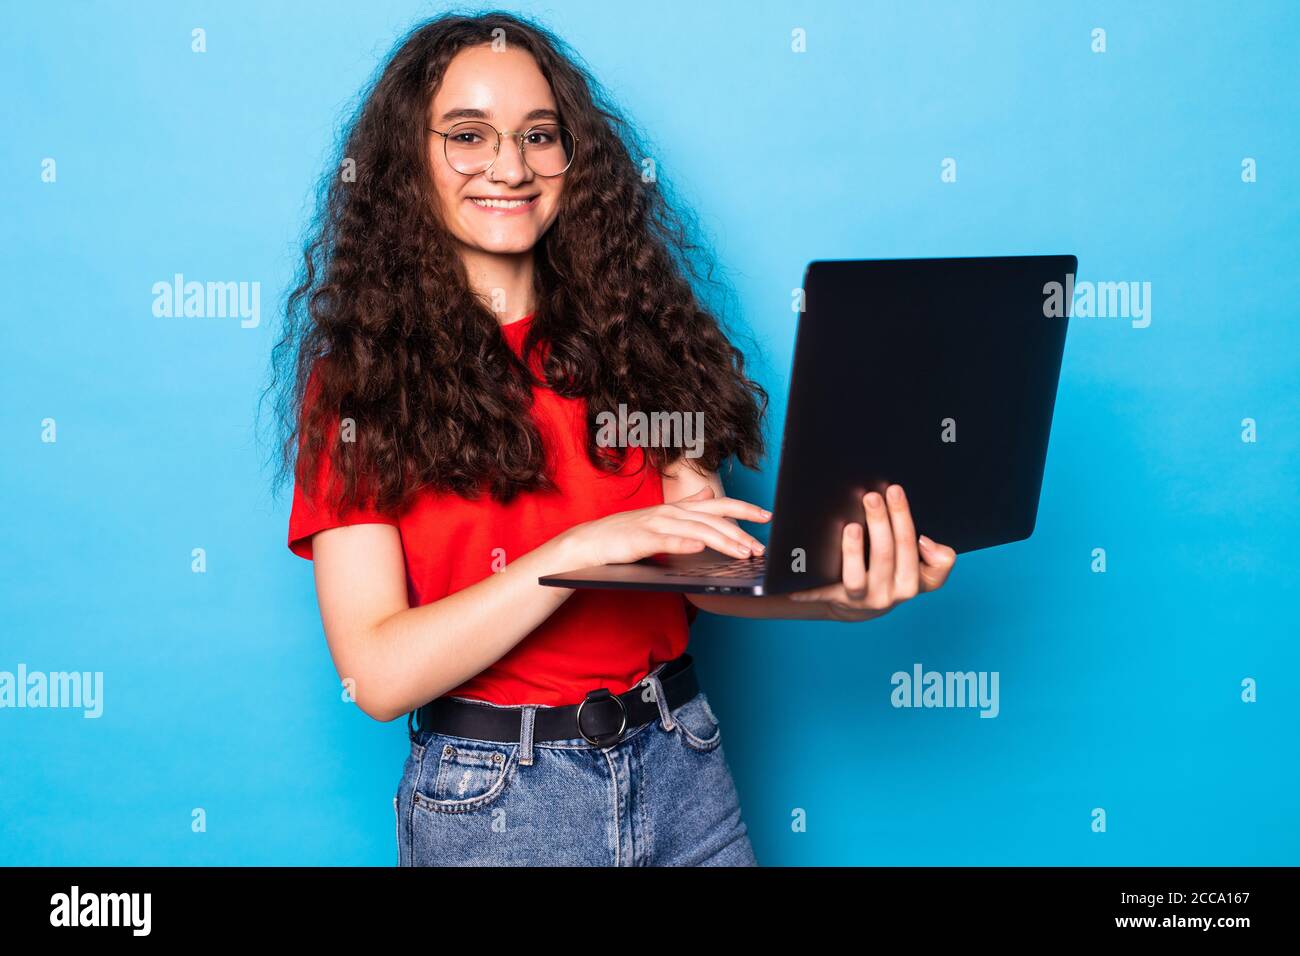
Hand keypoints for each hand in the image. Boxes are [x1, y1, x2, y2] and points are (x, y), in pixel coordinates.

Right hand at [561, 487, 770, 567]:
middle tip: (761, 547)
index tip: (767, 516)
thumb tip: (709, 494)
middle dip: (741, 532)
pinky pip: (666, 541)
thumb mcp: (659, 518)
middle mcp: (670, 512)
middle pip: (713, 519)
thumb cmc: (624, 535)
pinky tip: (700, 550)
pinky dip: (684, 544)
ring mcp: (655, 524)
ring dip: (723, 542)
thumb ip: (686, 507)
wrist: (589, 542)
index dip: (743, 508)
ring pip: (697, 531)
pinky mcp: (641, 539)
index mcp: (677, 509)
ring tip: (742, 553)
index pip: (717, 505)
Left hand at [789, 484, 955, 621]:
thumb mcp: (916, 568)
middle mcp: (891, 595)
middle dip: (882, 522)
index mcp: (914, 582)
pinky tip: (801, 560)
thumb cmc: (887, 573)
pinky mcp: (836, 601)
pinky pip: (822, 591)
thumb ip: (935, 556)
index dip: (915, 531)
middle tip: (872, 495)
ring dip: (853, 550)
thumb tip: (926, 541)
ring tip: (850, 526)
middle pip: (888, 555)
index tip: (898, 495)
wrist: (853, 604)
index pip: (925, 559)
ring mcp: (863, 599)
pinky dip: (811, 582)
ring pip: (857, 577)